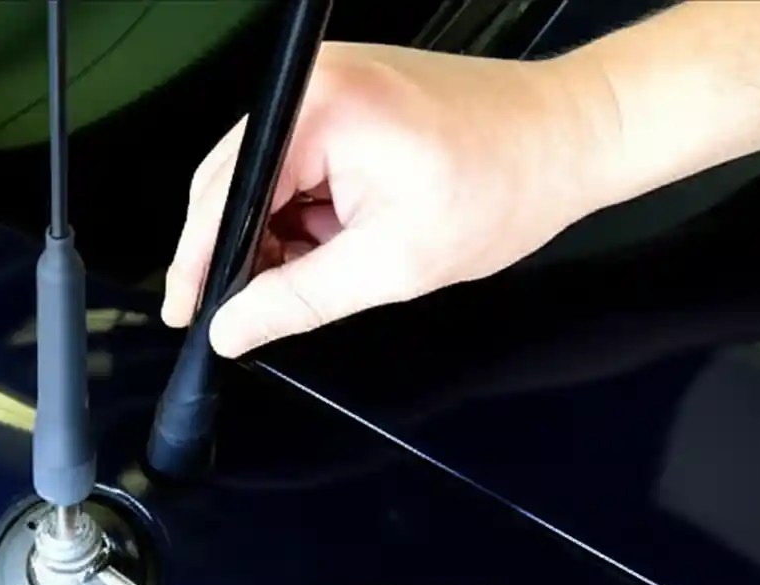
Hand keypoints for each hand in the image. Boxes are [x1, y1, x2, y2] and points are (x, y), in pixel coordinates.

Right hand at [161, 41, 618, 356]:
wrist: (572, 138)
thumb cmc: (506, 182)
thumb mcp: (391, 265)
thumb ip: (298, 300)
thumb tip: (234, 326)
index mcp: (320, 111)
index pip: (223, 194)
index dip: (199, 263)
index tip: (188, 310)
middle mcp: (317, 83)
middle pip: (235, 180)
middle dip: (245, 250)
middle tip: (251, 308)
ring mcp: (332, 84)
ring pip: (268, 177)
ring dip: (283, 232)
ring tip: (333, 265)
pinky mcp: (349, 97)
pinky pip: (300, 162)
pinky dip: (310, 210)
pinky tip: (343, 238)